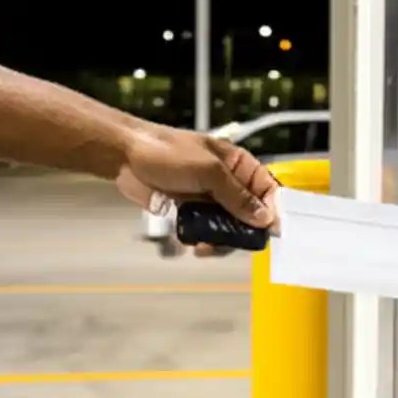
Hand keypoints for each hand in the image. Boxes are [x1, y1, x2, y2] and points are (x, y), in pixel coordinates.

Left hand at [114, 125, 278, 228]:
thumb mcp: (208, 171)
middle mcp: (227, 183)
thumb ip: (237, 196)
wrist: (126, 157)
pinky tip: (194, 242)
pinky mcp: (191, 212)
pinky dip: (204, 240)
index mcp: (238, 165)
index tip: (269, 232)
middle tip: (232, 241)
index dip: (272, 211)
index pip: (267, 190)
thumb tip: (264, 218)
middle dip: (243, 231)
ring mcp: (209, 199)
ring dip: (221, 240)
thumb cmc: (167, 152)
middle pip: (250, 215)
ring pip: (229, 228)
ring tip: (207, 245)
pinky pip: (207, 232)